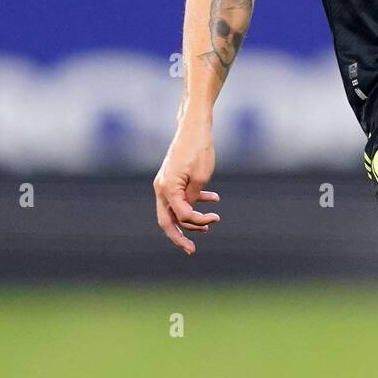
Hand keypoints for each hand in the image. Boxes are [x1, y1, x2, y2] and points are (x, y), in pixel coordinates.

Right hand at [153, 128, 219, 254]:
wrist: (194, 126)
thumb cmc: (199, 149)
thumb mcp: (201, 177)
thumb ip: (193, 198)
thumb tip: (189, 213)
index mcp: (167, 188)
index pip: (181, 215)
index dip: (198, 221)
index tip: (215, 218)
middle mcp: (161, 187)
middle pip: (167, 220)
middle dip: (180, 236)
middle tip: (191, 250)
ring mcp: (165, 183)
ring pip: (175, 209)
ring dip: (192, 219)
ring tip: (210, 224)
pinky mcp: (172, 178)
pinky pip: (180, 196)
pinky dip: (195, 201)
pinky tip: (214, 199)